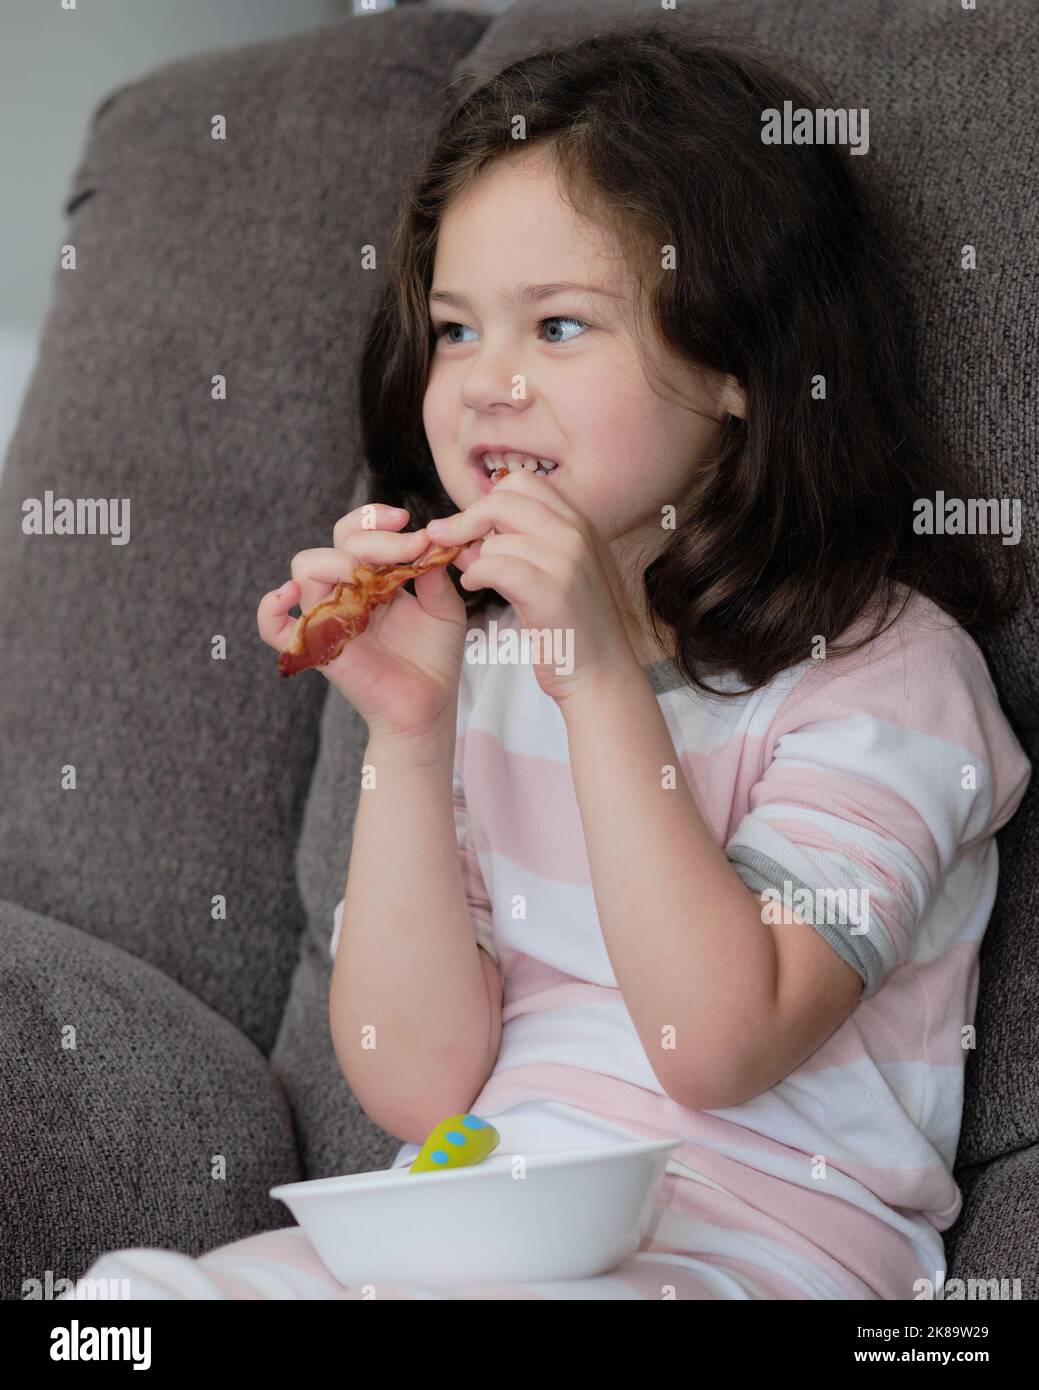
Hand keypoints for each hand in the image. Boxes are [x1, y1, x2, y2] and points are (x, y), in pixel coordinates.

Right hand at [257, 503, 480, 743]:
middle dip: (374, 538)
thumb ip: (433, 574)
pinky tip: (289, 595)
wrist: (428, 705)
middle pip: (337, 543)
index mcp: (371, 576)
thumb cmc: (435, 657)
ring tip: (370, 577)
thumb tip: (426, 543)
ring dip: (338, 561)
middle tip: (412, 547)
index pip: (357, 532)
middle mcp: (345, 591)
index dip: (375, 518)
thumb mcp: (444, 608)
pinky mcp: (315, 647)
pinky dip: (269, 608)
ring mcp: (328, 616)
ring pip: (305, 569)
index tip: (407, 521)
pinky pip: (272, 627)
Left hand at [425, 468, 634, 704]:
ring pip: (495, 539)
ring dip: (474, 559)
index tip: (469, 526)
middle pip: (503, 499)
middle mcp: (575, 534)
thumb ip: (511, 544)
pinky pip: (495, 566)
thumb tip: (457, 531)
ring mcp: (567, 560)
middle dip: (466, 521)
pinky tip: (473, 587)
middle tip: (446, 541)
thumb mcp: (548, 571)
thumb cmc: (569, 624)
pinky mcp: (552, 591)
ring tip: (474, 578)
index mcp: (576, 523)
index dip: (486, 500)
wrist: (602, 670)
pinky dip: (474, 575)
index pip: (522, 482)